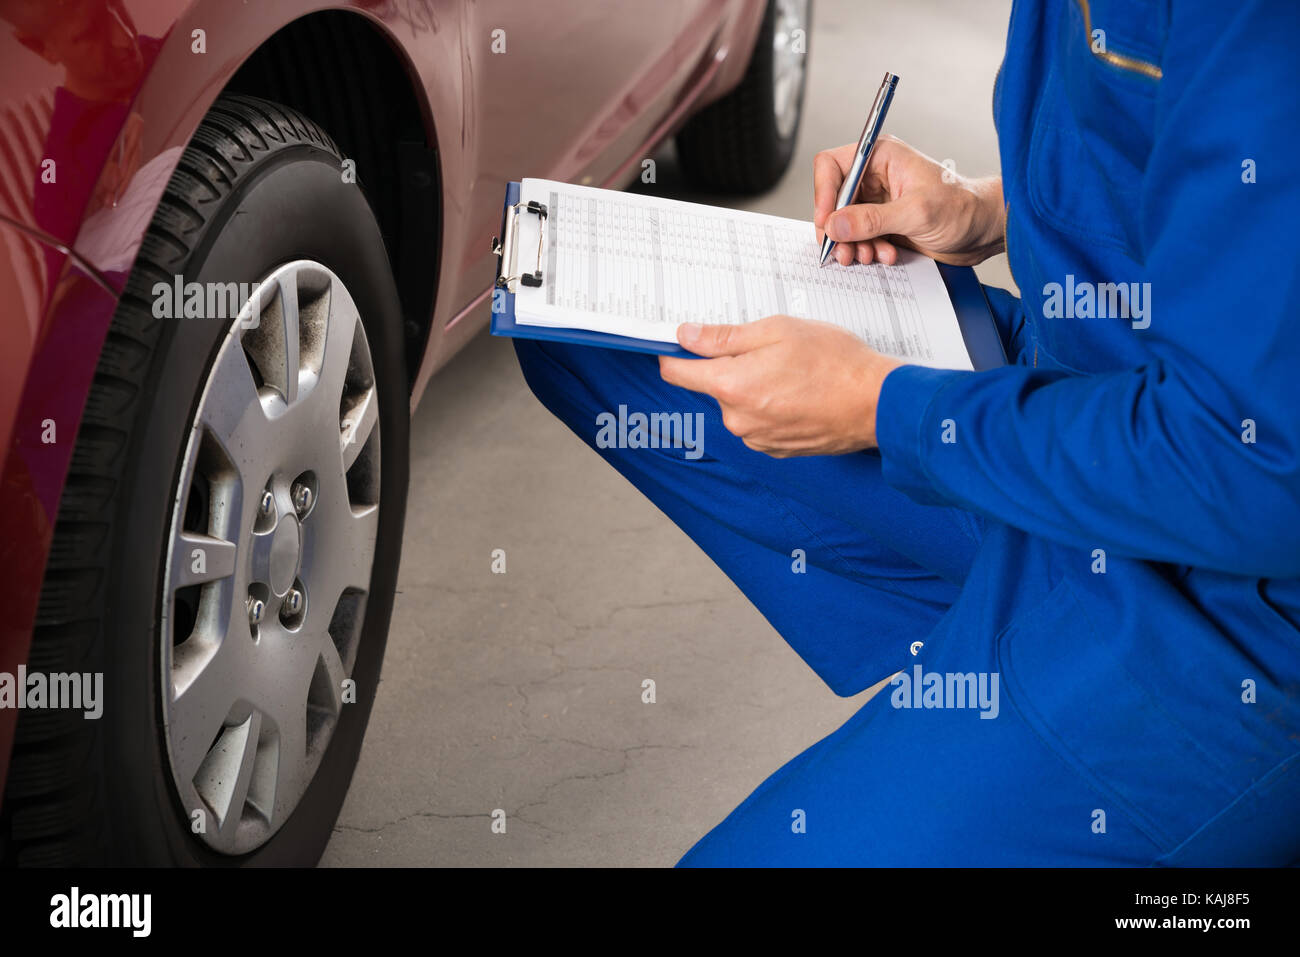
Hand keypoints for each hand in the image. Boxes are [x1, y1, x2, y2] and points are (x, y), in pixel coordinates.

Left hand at [658, 317, 902, 456]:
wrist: (876, 404)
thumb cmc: (834, 362)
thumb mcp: (777, 330)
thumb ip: (725, 337)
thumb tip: (686, 336)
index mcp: (731, 386)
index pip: (677, 372)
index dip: (674, 352)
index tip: (678, 342)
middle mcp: (737, 419)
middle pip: (713, 386)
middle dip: (731, 366)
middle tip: (769, 350)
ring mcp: (756, 438)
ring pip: (738, 404)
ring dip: (753, 387)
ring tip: (792, 373)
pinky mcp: (775, 449)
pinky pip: (759, 422)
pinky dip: (771, 407)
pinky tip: (799, 394)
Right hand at [814, 134, 1004, 266]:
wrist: (983, 231)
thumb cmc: (963, 208)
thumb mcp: (916, 213)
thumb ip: (872, 219)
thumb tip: (835, 224)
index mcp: (881, 157)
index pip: (832, 166)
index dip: (823, 194)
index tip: (827, 222)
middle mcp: (875, 177)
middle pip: (833, 200)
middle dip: (838, 229)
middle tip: (845, 251)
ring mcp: (877, 202)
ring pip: (843, 223)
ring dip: (852, 244)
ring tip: (868, 256)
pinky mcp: (882, 224)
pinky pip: (858, 238)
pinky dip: (865, 250)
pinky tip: (884, 256)